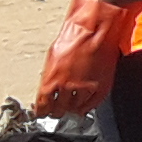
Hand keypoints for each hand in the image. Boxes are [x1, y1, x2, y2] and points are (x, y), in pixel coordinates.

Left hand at [33, 0, 130, 115]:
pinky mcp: (101, 87)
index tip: (41, 112)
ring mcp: (85, 88)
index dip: (41, 111)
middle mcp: (67, 87)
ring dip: (71, 109)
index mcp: (52, 79)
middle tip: (55, 111)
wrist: (94, 29)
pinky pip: (92, 105)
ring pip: (75, 109)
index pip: (43, 105)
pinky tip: (82, 106)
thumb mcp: (52, 56)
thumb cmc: (73, 37)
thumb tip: (47, 87)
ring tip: (69, 107)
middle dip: (56, 111)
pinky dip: (86, 107)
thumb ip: (50, 75)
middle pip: (59, 110)